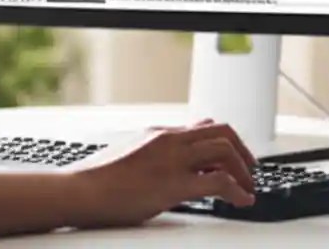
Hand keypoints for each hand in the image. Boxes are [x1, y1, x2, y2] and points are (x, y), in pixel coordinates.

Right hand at [70, 121, 256, 227]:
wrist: (79, 190)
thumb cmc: (95, 179)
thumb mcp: (126, 156)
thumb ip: (149, 155)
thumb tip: (161, 166)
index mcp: (157, 134)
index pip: (202, 126)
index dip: (224, 142)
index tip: (232, 156)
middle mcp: (168, 139)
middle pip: (221, 131)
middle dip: (242, 151)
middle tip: (249, 170)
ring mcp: (172, 159)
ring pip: (225, 149)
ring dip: (244, 170)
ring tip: (247, 188)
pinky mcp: (174, 184)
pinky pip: (219, 181)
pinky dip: (238, 191)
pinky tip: (241, 201)